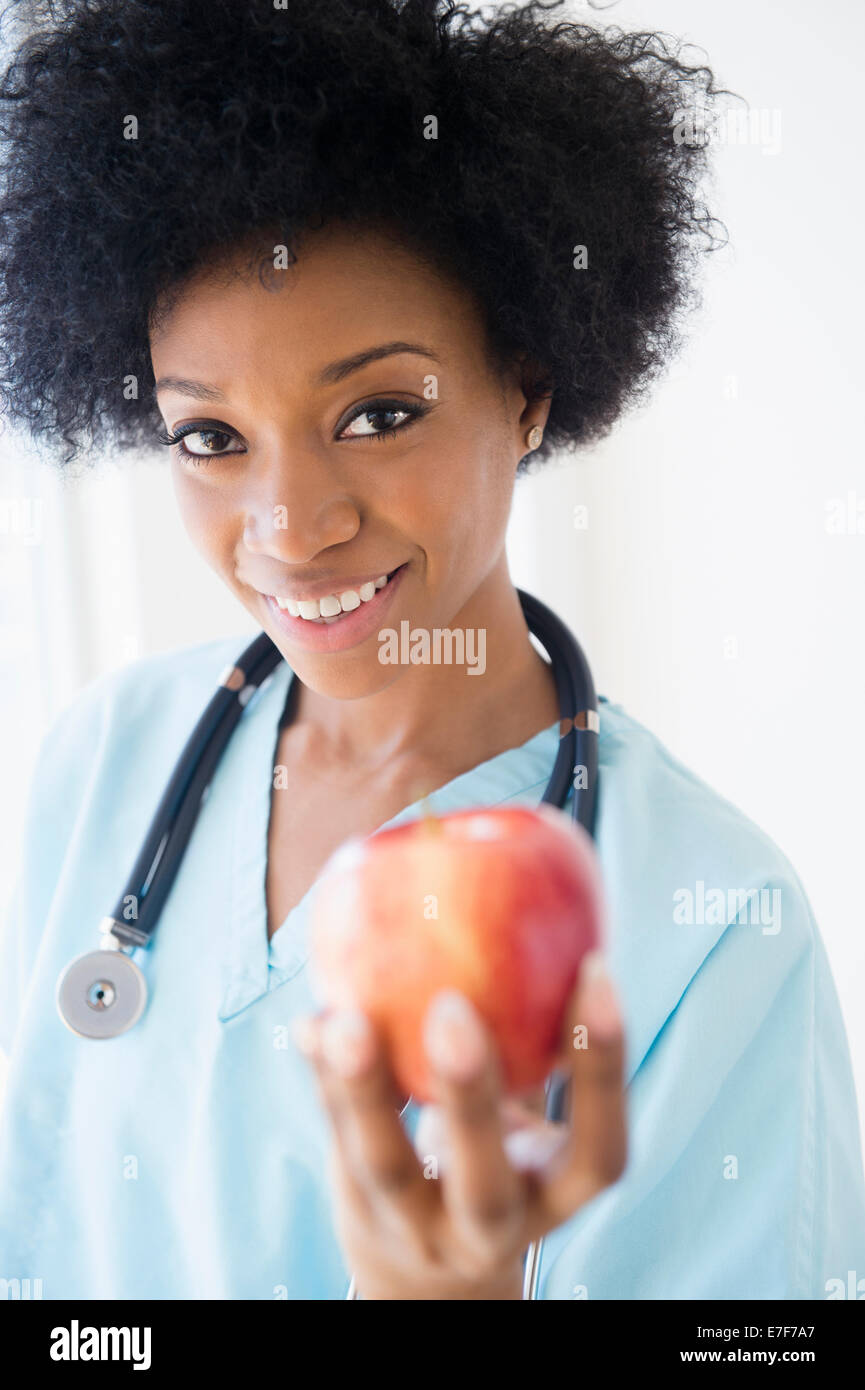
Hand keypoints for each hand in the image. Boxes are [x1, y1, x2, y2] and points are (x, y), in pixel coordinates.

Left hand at [291, 950, 625, 1299]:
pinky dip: (322, 1079)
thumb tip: (521, 892)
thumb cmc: (492, 1157)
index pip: (600, 1149)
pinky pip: (335, 1142)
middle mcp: (491, 1228)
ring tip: (345, 1019)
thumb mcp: (525, 1123)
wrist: (428, 1276)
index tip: (597, 966)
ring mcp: (418, 1231)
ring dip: (362, 1091)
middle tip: (452, 1009)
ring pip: (388, 1172)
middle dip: (470, 1098)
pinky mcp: (359, 1214)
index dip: (603, 1065)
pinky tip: (310, 1024)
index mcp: (555, 1194)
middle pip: (484, 1185)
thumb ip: (528, 1040)